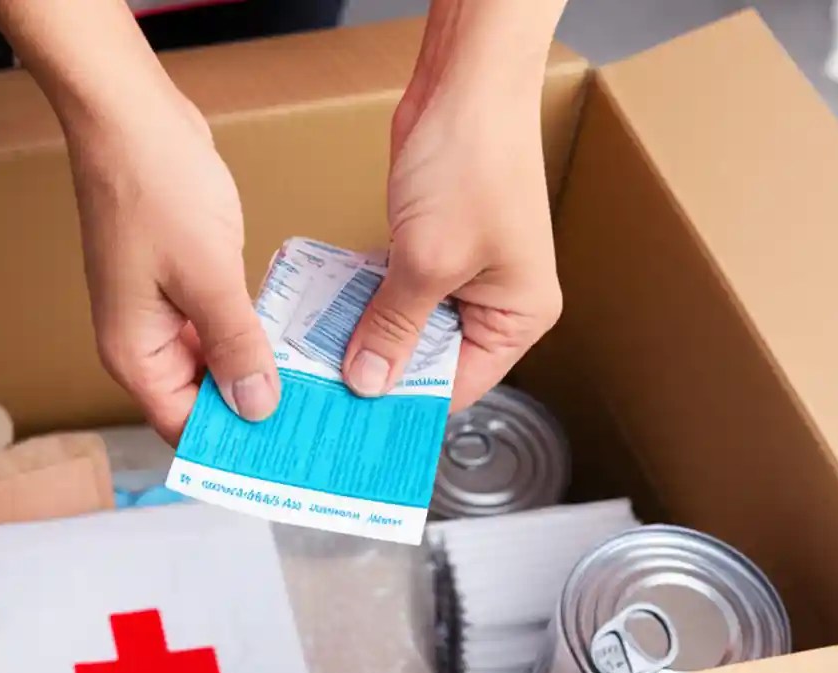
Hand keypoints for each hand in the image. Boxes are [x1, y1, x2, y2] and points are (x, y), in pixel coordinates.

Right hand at [68, 88, 280, 441]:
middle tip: (315, 423)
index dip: (233, 446)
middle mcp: (143, 340)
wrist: (131, 118)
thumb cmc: (153, 188)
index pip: (183, 426)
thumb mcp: (207, 275)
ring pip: (214, 362)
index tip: (287, 454)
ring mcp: (160, 310)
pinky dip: (252, 334)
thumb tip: (256, 407)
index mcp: (135, 351)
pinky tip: (292, 339)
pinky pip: (219, 325)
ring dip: (257, 371)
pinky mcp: (180, 282)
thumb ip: (235, 345)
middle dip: (253, 411)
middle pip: (200, 400)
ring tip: (315, 388)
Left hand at [343, 0, 566, 411]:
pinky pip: (397, 288)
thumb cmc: (472, 163)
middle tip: (324, 391)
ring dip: (366, 331)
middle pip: (431, 358)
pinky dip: (366, 297)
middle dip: (380, 368)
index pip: (459, 386)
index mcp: (520, 315)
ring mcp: (465, 270)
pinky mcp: (434, 243)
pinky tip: (326, 311)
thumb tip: (368, 381)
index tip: (354, 424)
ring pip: (408, 322)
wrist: (464, 84)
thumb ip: (394, 326)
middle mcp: (497, 299)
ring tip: (316, 355)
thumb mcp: (427, 261)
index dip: (406, 405)